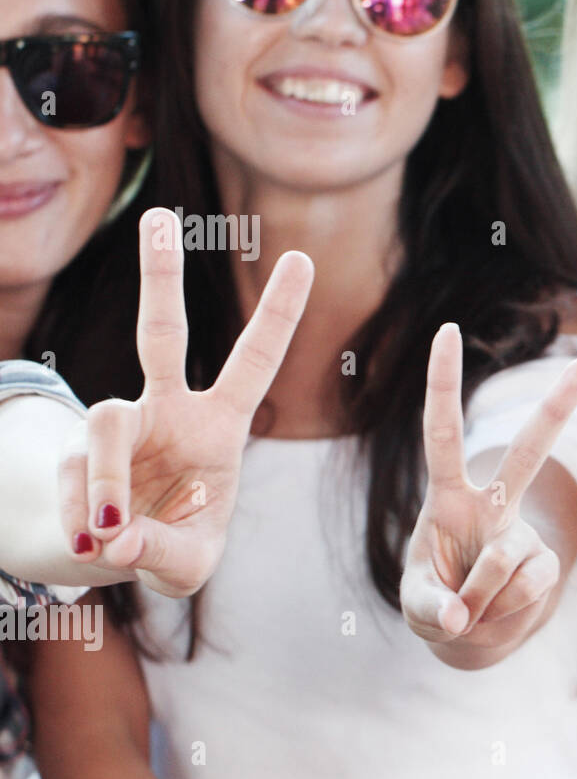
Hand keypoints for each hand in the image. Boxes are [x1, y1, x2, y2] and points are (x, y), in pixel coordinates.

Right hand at [60, 208, 314, 596]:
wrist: (114, 554)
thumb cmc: (174, 544)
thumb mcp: (188, 563)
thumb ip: (164, 551)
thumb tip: (115, 533)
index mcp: (219, 424)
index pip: (255, 361)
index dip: (277, 314)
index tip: (303, 258)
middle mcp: (167, 410)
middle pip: (160, 335)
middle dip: (159, 278)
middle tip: (161, 216)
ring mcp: (116, 426)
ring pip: (103, 422)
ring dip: (103, 478)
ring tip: (108, 531)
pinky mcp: (70, 450)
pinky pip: (73, 478)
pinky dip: (79, 518)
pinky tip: (90, 544)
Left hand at [400, 323, 576, 654]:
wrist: (471, 632)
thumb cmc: (434, 601)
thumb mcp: (417, 604)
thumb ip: (429, 608)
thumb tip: (459, 617)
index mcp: (446, 497)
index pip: (442, 433)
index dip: (443, 384)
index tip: (447, 329)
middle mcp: (491, 505)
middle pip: (527, 451)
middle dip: (558, 409)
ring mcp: (521, 534)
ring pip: (501, 561)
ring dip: (476, 599)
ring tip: (468, 611)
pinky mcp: (546, 564)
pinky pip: (524, 590)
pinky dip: (500, 613)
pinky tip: (495, 612)